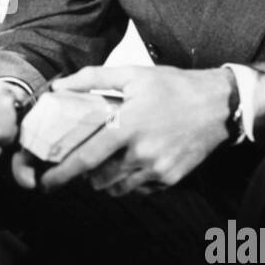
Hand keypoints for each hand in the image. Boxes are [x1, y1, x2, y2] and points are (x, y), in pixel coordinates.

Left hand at [29, 64, 231, 195]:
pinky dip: (128, 182)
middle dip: (84, 177)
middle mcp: (142, 152)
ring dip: (105, 181)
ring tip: (106, 164)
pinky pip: (139, 190)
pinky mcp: (171, 178)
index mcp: (128, 126)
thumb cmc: (173, 86)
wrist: (219, 104)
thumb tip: (59, 87)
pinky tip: (132, 164)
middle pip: (99, 179)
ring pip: (118, 188)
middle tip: (79, 167)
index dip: (62, 174)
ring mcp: (158, 169)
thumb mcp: (133, 74)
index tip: (45, 184)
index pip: (86, 158)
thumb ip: (92, 79)